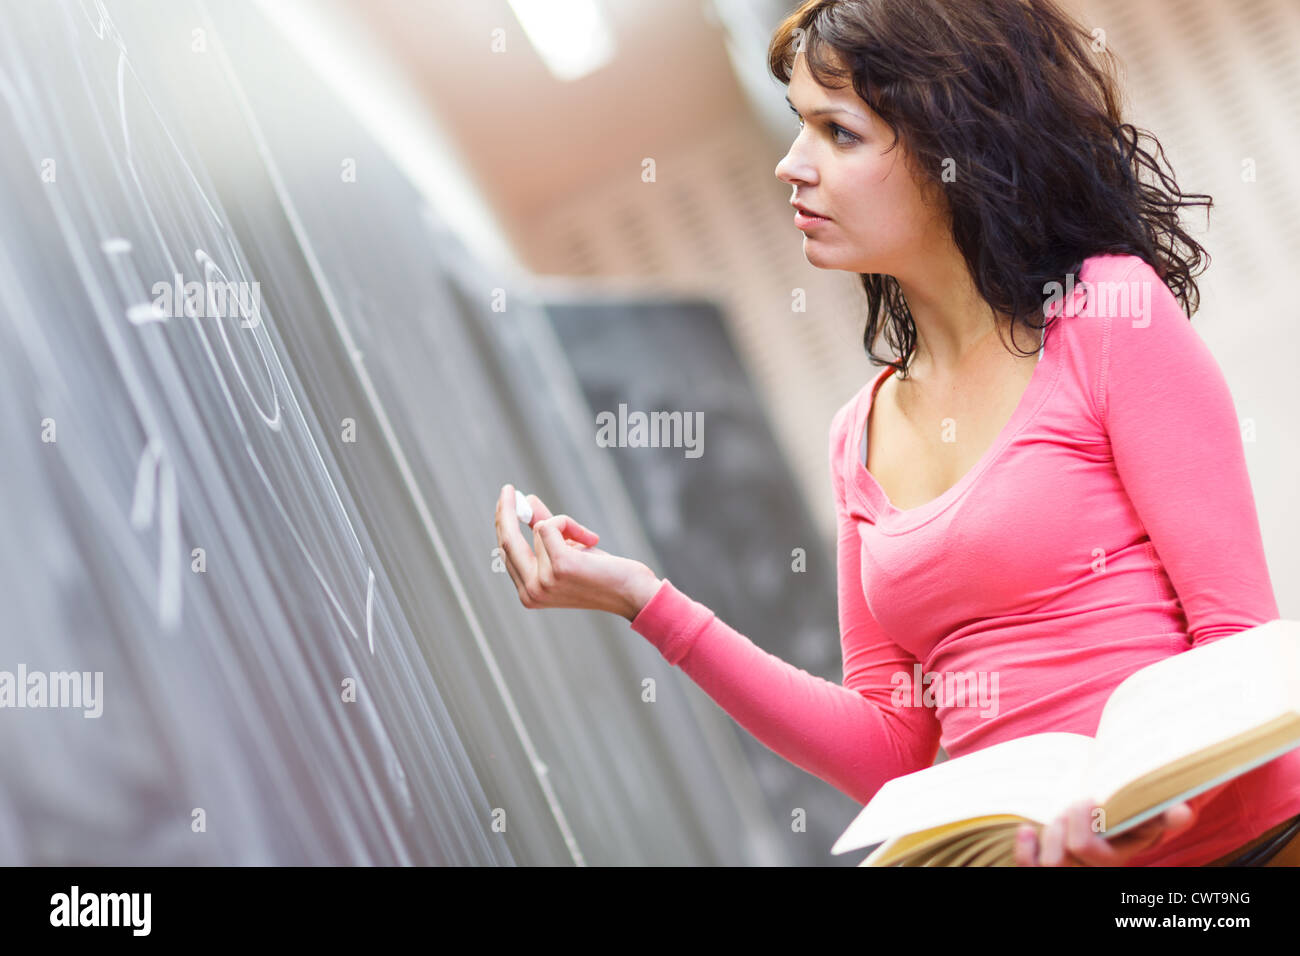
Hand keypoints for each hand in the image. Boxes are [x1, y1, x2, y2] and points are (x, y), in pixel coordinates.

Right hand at [493, 483, 660, 620]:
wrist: (633, 594)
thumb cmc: (603, 575)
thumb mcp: (568, 551)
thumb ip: (544, 531)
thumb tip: (527, 502)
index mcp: (528, 594)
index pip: (506, 552)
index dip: (503, 524)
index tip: (505, 500)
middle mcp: (531, 591)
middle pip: (507, 541)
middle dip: (506, 512)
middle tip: (508, 489)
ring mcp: (544, 581)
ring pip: (538, 529)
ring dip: (566, 525)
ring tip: (588, 541)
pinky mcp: (560, 566)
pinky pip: (551, 525)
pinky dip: (570, 524)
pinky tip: (591, 540)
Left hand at [1014, 794, 1211, 865]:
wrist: (1117, 817)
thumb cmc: (1136, 812)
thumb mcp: (1153, 811)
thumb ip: (1165, 812)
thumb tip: (1182, 812)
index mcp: (1119, 855)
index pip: (1092, 850)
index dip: (1081, 823)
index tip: (1091, 799)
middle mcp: (1096, 868)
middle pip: (1064, 856)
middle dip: (1066, 822)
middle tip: (1078, 803)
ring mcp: (1074, 868)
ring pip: (1049, 864)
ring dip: (1050, 833)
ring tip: (1062, 816)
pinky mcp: (1054, 863)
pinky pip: (1031, 869)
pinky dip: (1024, 851)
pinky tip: (1025, 830)